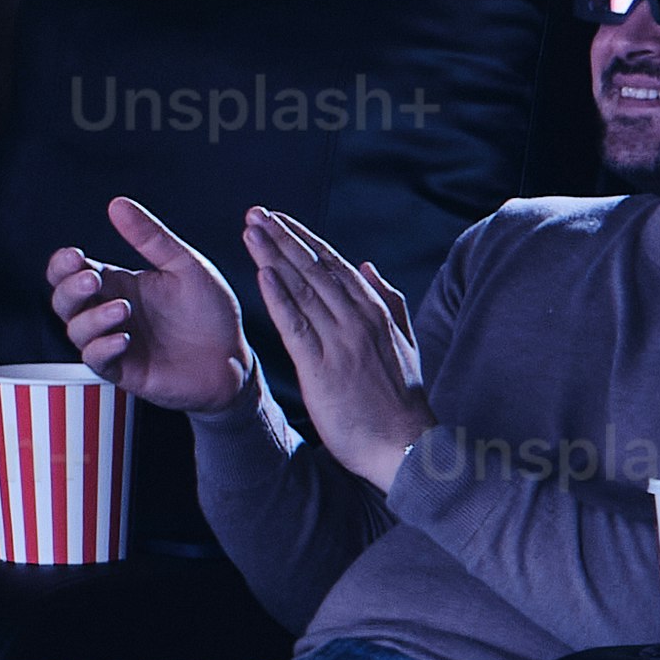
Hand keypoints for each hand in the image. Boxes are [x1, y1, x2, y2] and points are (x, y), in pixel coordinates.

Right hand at [53, 193, 253, 411]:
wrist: (234, 359)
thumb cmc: (210, 312)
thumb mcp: (185, 266)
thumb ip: (151, 238)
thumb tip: (117, 203)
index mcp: (119, 284)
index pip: (71, 272)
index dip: (63, 264)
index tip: (75, 255)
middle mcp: (109, 312)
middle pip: (63, 300)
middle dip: (69, 288)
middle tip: (93, 278)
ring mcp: (114, 343)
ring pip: (76, 330)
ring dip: (92, 317)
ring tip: (123, 308)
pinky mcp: (124, 371)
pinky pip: (96, 361)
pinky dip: (103, 347)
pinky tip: (125, 338)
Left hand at [236, 199, 423, 483]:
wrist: (408, 448)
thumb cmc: (402, 403)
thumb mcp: (405, 344)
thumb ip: (390, 302)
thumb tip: (370, 266)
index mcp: (376, 312)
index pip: (334, 264)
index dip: (304, 238)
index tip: (279, 218)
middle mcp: (358, 320)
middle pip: (314, 268)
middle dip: (283, 237)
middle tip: (256, 212)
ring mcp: (341, 342)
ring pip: (303, 289)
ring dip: (274, 256)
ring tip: (251, 230)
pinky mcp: (322, 368)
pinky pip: (297, 326)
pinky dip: (279, 297)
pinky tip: (263, 274)